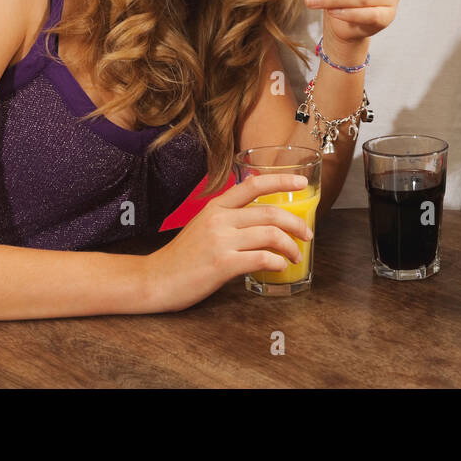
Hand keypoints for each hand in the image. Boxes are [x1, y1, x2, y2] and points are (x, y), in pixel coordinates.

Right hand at [143, 173, 313, 312]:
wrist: (154, 280)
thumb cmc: (182, 257)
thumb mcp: (204, 226)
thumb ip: (230, 218)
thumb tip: (261, 217)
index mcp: (216, 207)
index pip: (254, 184)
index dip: (281, 180)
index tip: (301, 181)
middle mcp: (220, 219)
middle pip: (270, 212)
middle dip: (296, 223)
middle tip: (307, 233)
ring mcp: (220, 241)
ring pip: (271, 234)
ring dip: (291, 246)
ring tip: (295, 255)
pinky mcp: (222, 264)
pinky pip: (261, 258)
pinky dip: (277, 262)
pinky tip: (280, 266)